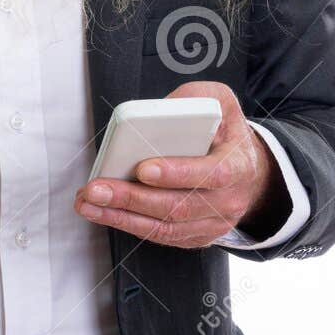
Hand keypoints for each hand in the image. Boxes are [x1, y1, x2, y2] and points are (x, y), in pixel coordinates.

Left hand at [73, 81, 287, 247]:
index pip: (210, 173)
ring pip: (165, 227)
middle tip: (96, 189)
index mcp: (237, 165)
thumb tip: (158, 109)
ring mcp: (212, 223)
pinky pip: (160, 236)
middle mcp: (227, 200)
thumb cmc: (225, 134)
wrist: (246, 170)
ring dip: (120, 216)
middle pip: (178, 206)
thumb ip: (193, 98)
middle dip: (131, 198)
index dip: (177, 173)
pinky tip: (102, 212)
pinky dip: (128, 225)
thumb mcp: (220, 102)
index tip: (143, 168)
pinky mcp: (195, 235)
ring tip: (88, 203)